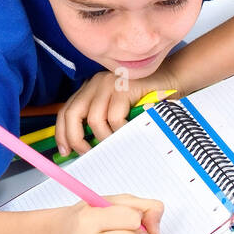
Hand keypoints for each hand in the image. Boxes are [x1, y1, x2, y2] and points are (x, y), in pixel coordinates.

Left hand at [53, 66, 171, 157]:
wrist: (171, 80)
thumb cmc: (145, 100)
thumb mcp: (117, 111)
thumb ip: (101, 122)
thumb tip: (85, 149)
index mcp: (90, 89)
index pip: (66, 111)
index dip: (62, 133)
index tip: (65, 151)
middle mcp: (95, 83)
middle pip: (72, 113)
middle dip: (76, 138)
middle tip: (87, 153)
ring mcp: (109, 83)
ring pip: (94, 119)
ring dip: (103, 137)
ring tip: (115, 143)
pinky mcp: (124, 87)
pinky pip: (114, 118)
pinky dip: (120, 131)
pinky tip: (129, 132)